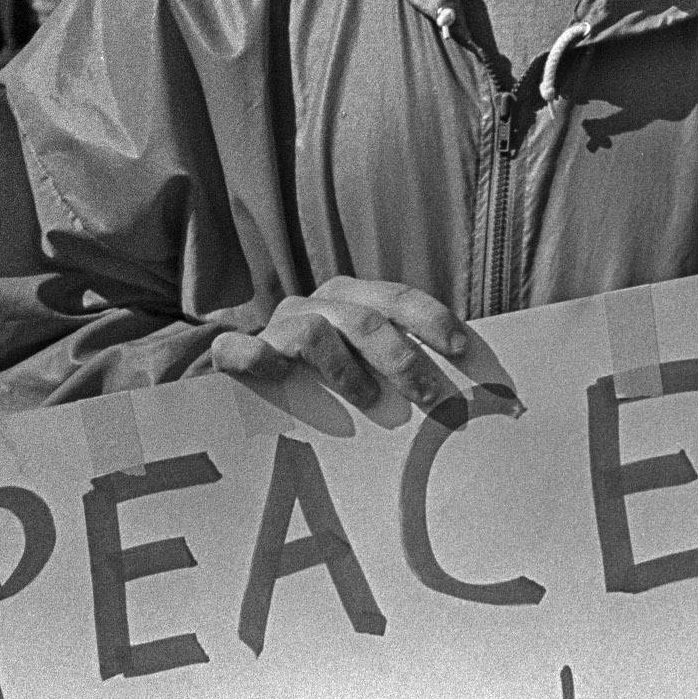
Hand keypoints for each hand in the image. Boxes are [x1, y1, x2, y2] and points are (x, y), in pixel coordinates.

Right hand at [207, 276, 467, 410]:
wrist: (243, 381)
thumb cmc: (320, 374)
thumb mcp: (361, 361)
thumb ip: (397, 362)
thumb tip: (453, 389)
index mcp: (351, 298)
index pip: (397, 298)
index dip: (432, 319)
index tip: (462, 349)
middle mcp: (316, 304)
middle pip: (364, 319)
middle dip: (400, 356)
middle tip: (427, 394)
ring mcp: (276, 326)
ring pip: (315, 332)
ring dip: (345, 368)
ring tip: (367, 400)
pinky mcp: (235, 352)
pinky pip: (244, 349)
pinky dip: (262, 360)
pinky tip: (281, 378)